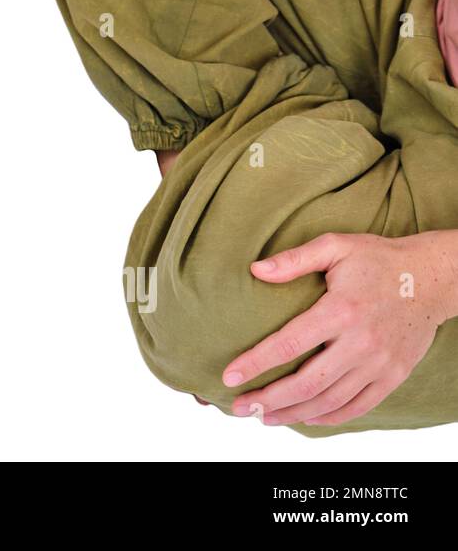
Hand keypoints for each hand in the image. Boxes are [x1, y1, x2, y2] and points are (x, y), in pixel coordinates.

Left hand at [226, 230, 457, 426]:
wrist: (433, 278)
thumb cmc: (378, 259)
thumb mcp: (336, 246)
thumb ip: (294, 259)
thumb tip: (255, 270)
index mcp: (341, 310)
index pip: (289, 344)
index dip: (256, 363)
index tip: (230, 376)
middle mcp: (361, 342)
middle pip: (308, 383)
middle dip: (269, 399)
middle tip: (240, 407)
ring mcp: (380, 363)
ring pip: (330, 400)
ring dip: (294, 413)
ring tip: (264, 417)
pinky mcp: (394, 375)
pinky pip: (359, 406)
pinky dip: (330, 416)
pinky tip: (305, 417)